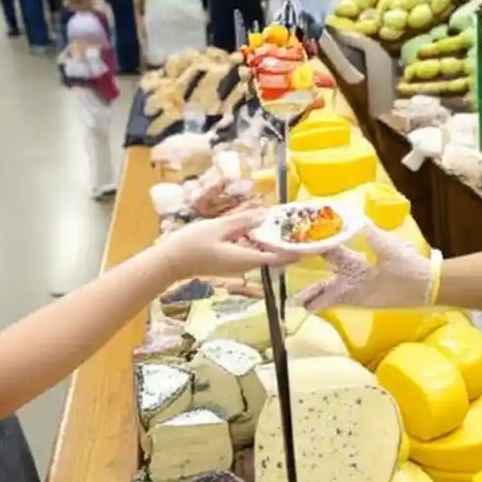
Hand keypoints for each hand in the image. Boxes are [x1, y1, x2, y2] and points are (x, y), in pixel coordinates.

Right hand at [156, 210, 294, 280]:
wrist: (170, 262)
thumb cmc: (192, 244)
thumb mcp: (218, 227)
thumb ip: (242, 221)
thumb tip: (264, 216)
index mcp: (245, 259)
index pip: (277, 258)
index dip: (295, 252)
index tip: (311, 247)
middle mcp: (244, 266)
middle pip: (270, 254)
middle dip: (284, 242)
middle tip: (298, 226)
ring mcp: (236, 266)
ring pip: (259, 252)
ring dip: (269, 239)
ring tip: (282, 223)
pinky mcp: (228, 262)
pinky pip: (248, 251)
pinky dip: (255, 240)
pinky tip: (255, 226)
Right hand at [296, 225, 440, 311]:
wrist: (421, 284)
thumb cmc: (405, 261)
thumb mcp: (385, 243)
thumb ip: (367, 232)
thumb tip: (352, 217)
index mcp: (355, 252)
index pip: (330, 246)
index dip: (315, 242)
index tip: (297, 239)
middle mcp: (349, 269)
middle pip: (323, 266)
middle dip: (306, 266)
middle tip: (285, 264)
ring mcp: (351, 285)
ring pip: (325, 287)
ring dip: (311, 291)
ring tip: (292, 296)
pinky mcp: (355, 300)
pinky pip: (334, 302)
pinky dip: (320, 304)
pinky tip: (307, 307)